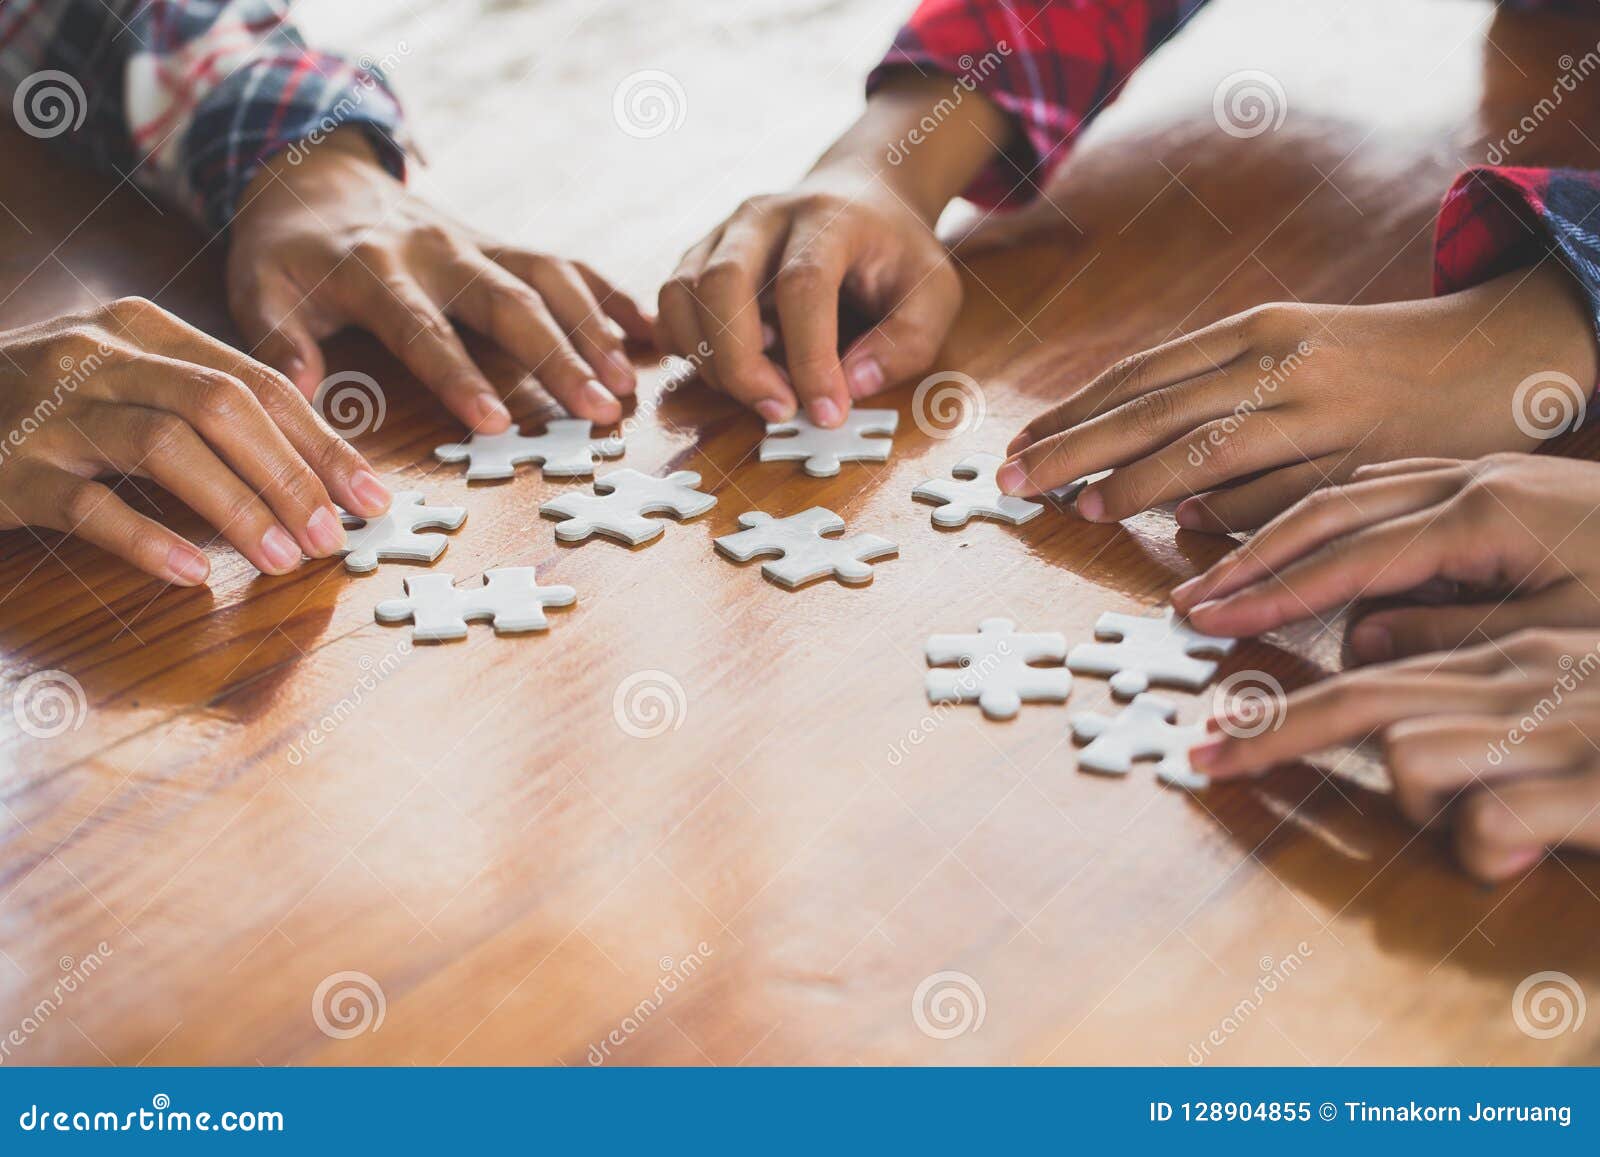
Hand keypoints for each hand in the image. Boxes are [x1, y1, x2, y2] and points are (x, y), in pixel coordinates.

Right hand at [0, 298, 390, 583]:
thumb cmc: (50, 409)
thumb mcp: (129, 385)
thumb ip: (208, 411)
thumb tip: (316, 476)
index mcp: (144, 331)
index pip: (257, 383)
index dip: (321, 443)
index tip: (370, 495)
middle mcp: (99, 356)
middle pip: (221, 407)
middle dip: (289, 475)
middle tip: (333, 536)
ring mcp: (50, 410)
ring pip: (165, 448)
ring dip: (237, 507)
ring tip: (283, 558)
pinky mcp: (10, 469)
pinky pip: (89, 506)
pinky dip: (148, 539)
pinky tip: (194, 572)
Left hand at [227, 129, 652, 430]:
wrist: (315, 174)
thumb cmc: (287, 251)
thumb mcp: (256, 288)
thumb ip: (277, 338)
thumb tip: (299, 389)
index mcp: (374, 270)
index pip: (423, 327)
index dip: (458, 375)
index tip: (494, 423)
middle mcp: (438, 252)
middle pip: (509, 303)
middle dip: (559, 357)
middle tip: (600, 409)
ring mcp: (479, 244)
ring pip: (550, 280)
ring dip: (596, 331)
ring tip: (629, 385)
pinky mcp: (504, 244)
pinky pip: (567, 266)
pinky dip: (612, 297)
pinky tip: (653, 334)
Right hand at [657, 74, 1009, 425]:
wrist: (860, 196)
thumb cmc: (895, 254)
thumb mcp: (934, 294)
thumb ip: (907, 342)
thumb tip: (852, 385)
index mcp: (827, 219)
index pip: (803, 286)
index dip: (811, 358)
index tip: (829, 412)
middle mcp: (763, 217)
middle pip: (723, 284)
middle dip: (743, 365)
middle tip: (780, 412)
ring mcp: (721, 233)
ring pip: (682, 296)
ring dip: (712, 361)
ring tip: (762, 390)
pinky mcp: (698, 258)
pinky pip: (669, 308)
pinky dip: (689, 350)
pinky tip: (733, 368)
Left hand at [999, 264, 1599, 528]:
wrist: (1499, 352)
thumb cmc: (1374, 364)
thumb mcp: (1293, 350)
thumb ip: (1216, 395)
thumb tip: (1141, 472)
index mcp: (1257, 330)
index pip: (1142, 375)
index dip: (1073, 411)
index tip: (1020, 442)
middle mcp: (1280, 365)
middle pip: (1154, 411)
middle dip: (1073, 448)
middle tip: (1013, 481)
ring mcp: (1322, 413)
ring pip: (1208, 450)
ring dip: (1135, 483)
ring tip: (1081, 508)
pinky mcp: (1361, 461)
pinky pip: (1277, 496)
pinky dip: (1226, 514)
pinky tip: (1183, 529)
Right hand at [1170, 454, 1599, 660]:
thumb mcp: (1573, 630)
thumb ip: (1459, 633)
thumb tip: (1363, 639)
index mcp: (1486, 512)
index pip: (1351, 557)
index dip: (1273, 593)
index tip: (1206, 620)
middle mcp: (1464, 478)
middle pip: (1325, 509)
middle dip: (1245, 557)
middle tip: (1184, 597)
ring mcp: (1470, 470)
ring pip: (1340, 486)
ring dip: (1266, 527)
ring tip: (1209, 562)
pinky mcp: (1480, 477)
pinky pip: (1372, 481)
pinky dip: (1311, 506)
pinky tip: (1281, 528)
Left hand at [1189, 630, 1599, 882]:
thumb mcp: (1571, 706)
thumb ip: (1482, 709)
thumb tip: (1392, 733)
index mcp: (1515, 656)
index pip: (1372, 673)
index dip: (1285, 709)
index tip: (1219, 732)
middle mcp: (1527, 675)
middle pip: (1361, 700)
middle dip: (1270, 736)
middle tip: (1205, 762)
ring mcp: (1562, 726)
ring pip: (1411, 753)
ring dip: (1423, 807)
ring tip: (1493, 836)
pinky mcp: (1597, 783)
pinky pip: (1485, 821)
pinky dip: (1485, 851)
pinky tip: (1522, 858)